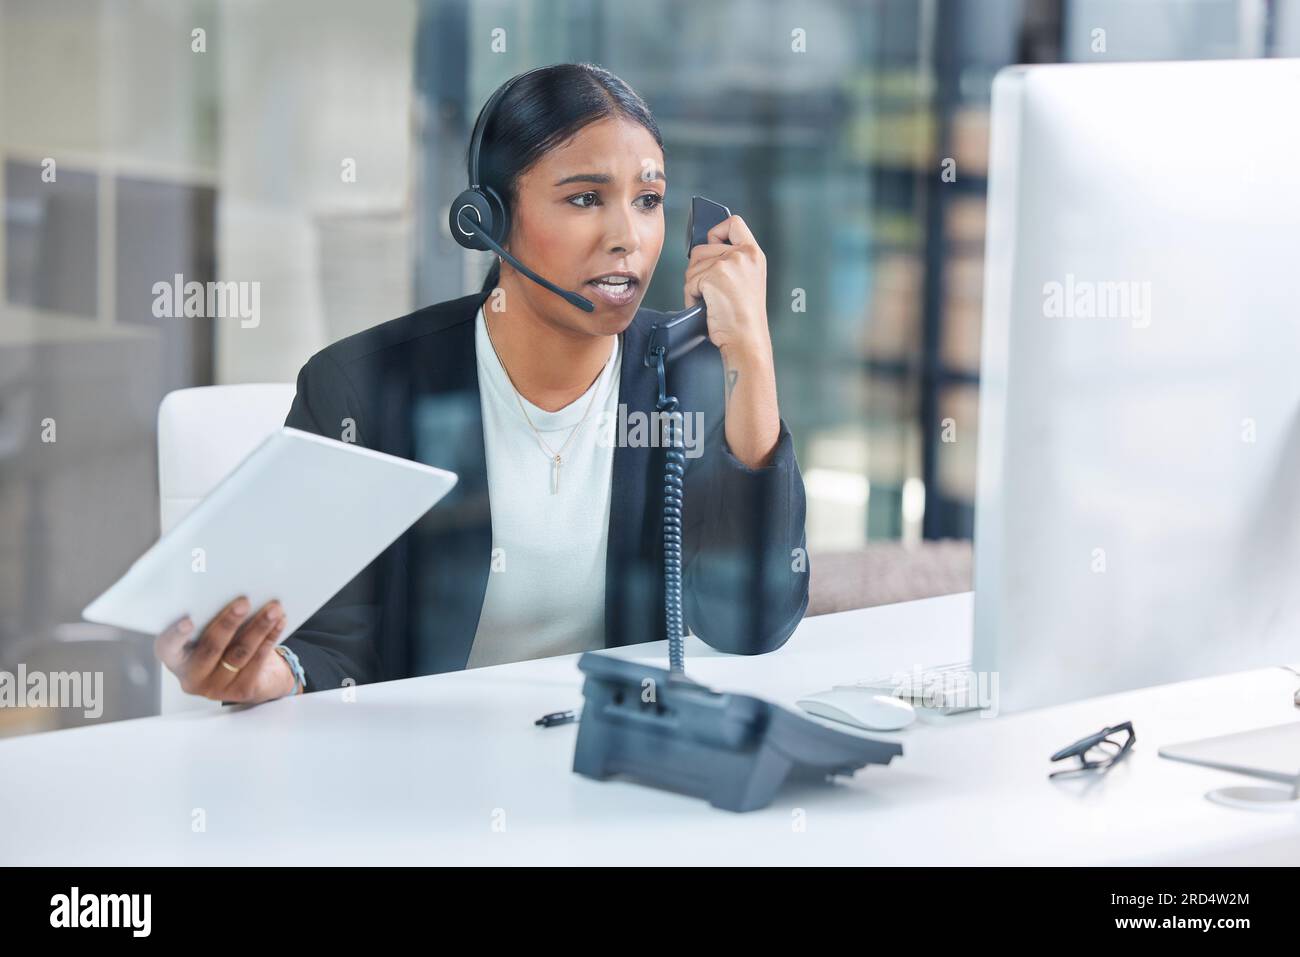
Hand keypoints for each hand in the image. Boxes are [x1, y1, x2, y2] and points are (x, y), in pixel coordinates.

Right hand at [155, 596, 296, 703]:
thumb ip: (209, 620)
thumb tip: (228, 590)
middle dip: (229, 621)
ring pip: (239, 653)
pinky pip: (258, 660)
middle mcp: (192, 677)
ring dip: (259, 627)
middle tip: (244, 602)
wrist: (253, 677)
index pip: (167, 648)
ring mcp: (217, 688)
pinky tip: (279, 622)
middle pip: (211, 648)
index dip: (176, 635)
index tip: (188, 620)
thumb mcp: (210, 634)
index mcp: (177, 659)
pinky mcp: (242, 692)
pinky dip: (270, 637)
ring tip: (273, 608)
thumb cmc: (225, 647)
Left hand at [682, 214, 772, 365]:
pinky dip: (691, 297)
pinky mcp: (713, 276)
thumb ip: (732, 262)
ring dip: (694, 285)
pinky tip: (706, 307)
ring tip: (711, 301)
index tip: (713, 246)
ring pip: (692, 266)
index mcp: (754, 254)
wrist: (746, 339)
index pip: (733, 223)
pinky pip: (689, 282)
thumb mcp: (747, 281)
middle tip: (712, 291)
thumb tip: (703, 254)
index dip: (717, 232)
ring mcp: (728, 263)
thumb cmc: (744, 318)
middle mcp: (743, 255)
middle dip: (699, 270)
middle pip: (702, 248)